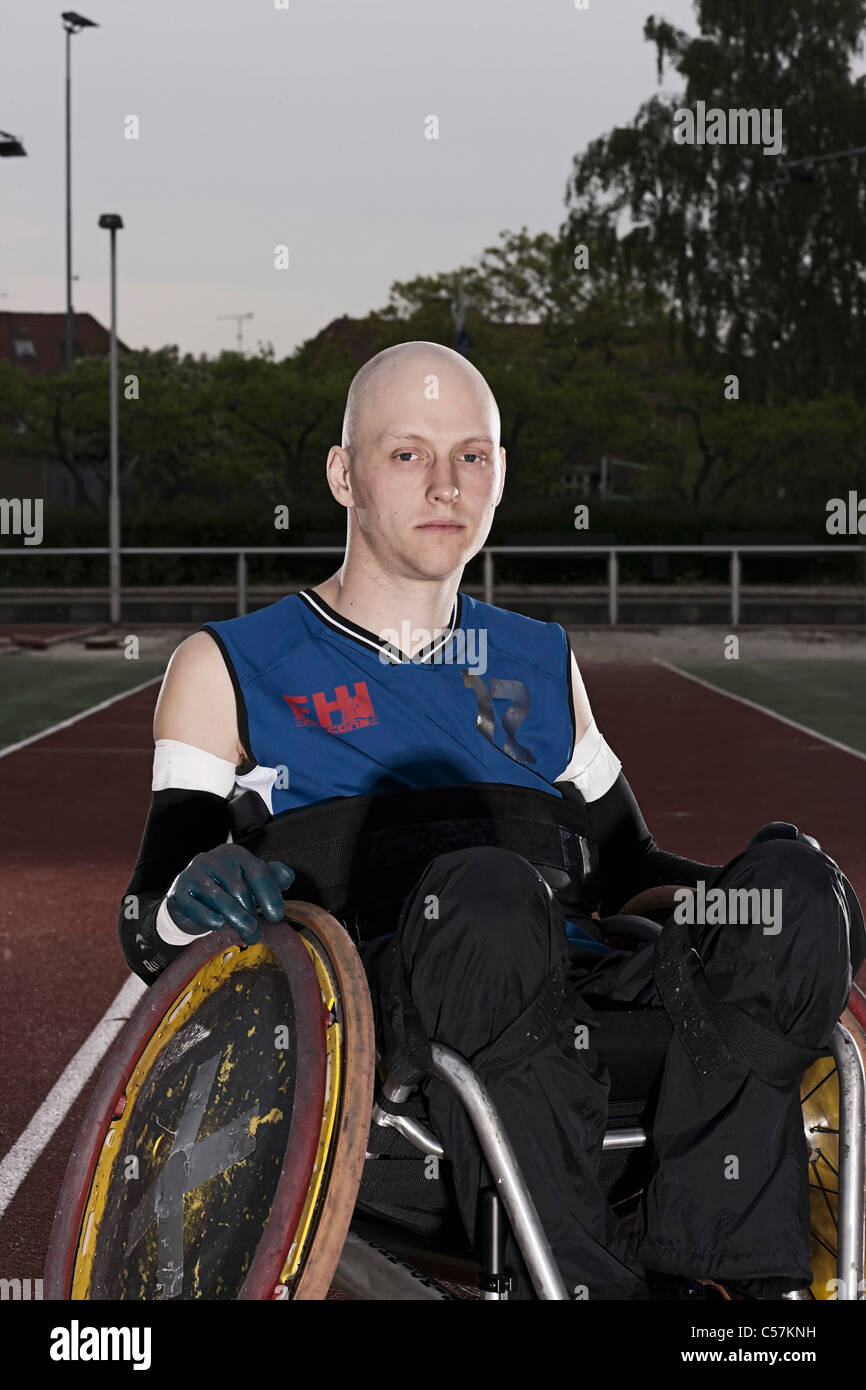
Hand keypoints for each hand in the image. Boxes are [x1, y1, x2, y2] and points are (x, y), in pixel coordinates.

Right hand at [165, 844, 294, 944]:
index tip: (277, 916)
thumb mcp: (250, 882)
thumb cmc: (226, 890)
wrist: (190, 900)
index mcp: (235, 854)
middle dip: (251, 913)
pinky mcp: (177, 891)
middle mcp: (213, 859)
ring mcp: (193, 873)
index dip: (269, 895)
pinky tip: (218, 925)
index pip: (257, 872)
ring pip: (218, 897)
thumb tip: (288, 877)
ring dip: (235, 918)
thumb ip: (271, 878)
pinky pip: (194, 906)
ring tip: (247, 934)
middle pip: (238, 888)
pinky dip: (208, 917)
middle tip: (257, 934)